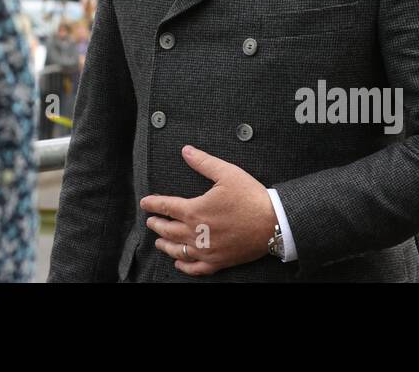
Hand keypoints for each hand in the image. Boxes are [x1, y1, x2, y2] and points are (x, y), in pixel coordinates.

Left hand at [140, 145, 278, 276]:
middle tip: (150, 221)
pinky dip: (184, 266)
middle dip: (156, 225)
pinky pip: (195, 268)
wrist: (274, 222)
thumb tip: (186, 151)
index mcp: (195, 210)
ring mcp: (206, 249)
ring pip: (178, 250)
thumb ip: (203, 162)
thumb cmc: (251, 197)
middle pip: (168, 230)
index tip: (145, 203)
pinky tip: (179, 262)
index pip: (166, 207)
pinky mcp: (218, 261)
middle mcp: (197, 232)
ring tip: (158, 241)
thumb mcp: (227, 173)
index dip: (153, 204)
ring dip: (165, 245)